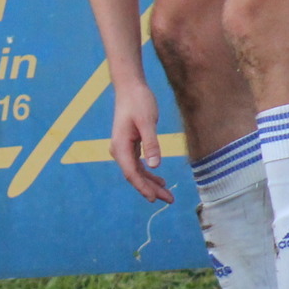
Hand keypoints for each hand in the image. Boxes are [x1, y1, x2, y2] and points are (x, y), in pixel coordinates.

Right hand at [110, 80, 173, 203]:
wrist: (130, 87)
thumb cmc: (138, 102)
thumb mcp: (148, 122)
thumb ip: (151, 144)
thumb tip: (155, 165)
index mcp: (120, 146)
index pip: (131, 173)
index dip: (142, 187)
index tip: (153, 199)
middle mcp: (119, 150)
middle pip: (134, 176)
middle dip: (150, 189)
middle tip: (168, 201)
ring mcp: (124, 148)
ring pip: (137, 172)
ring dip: (150, 183)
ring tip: (166, 195)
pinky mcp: (130, 145)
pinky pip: (138, 164)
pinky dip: (149, 173)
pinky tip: (160, 179)